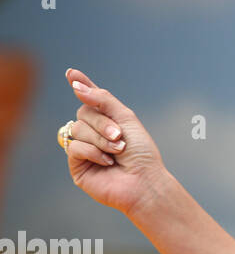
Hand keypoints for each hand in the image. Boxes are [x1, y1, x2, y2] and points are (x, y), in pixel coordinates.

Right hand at [61, 68, 169, 217]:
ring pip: (78, 129)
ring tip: (118, 151)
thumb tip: (76, 86)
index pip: (90, 99)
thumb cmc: (141, 152)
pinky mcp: (76, 165)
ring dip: (101, 139)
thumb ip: (102, 100)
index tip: (71, 73)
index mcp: (108, 120)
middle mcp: (93, 132)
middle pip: (83, 113)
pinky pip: (74, 147)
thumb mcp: (126, 119)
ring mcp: (83, 148)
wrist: (144, 180)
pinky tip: (107, 162)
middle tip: (120, 137)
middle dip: (103, 123)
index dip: (81, 85)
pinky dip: (93, 152)